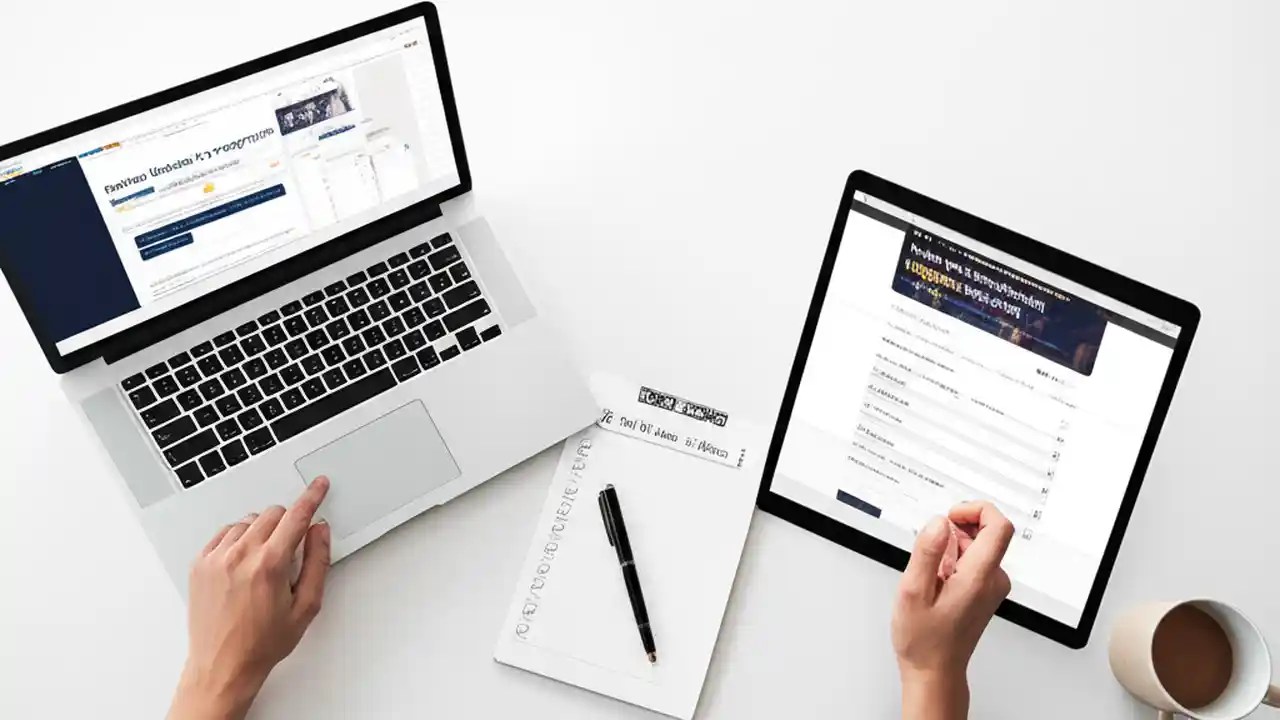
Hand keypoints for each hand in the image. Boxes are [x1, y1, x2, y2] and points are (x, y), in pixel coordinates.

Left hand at [168, 478, 331, 719]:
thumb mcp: (305, 606)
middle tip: (289, 550)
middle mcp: (240, 556)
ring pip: (248, 521)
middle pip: (272, 513)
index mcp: (269, 565)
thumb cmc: (262, 642)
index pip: (296, 516)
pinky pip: (224, 533)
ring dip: (262, 532)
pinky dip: (238, 539)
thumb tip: (319, 531)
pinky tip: (244, 562)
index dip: (312, 497)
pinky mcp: (199, 564)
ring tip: (264, 563)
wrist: (222, 666)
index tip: (318, 486)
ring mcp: (216, 558)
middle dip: (287, 523)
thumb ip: (317, 562)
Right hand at [892, 501, 1013, 719]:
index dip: (975, 509)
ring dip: (951, 547)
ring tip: (929, 573)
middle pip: (987, 532)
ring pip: (977, 545)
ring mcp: (991, 586)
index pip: (999, 525)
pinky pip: (974, 560)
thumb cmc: (924, 639)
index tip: (950, 515)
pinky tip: (935, 580)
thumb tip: (938, 523)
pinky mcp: (985, 591)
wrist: (935, 670)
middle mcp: (993, 580)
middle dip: (955, 530)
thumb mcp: (912, 591)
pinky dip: (953, 560)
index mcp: (979, 577)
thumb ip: (927, 552)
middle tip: (929, 551)